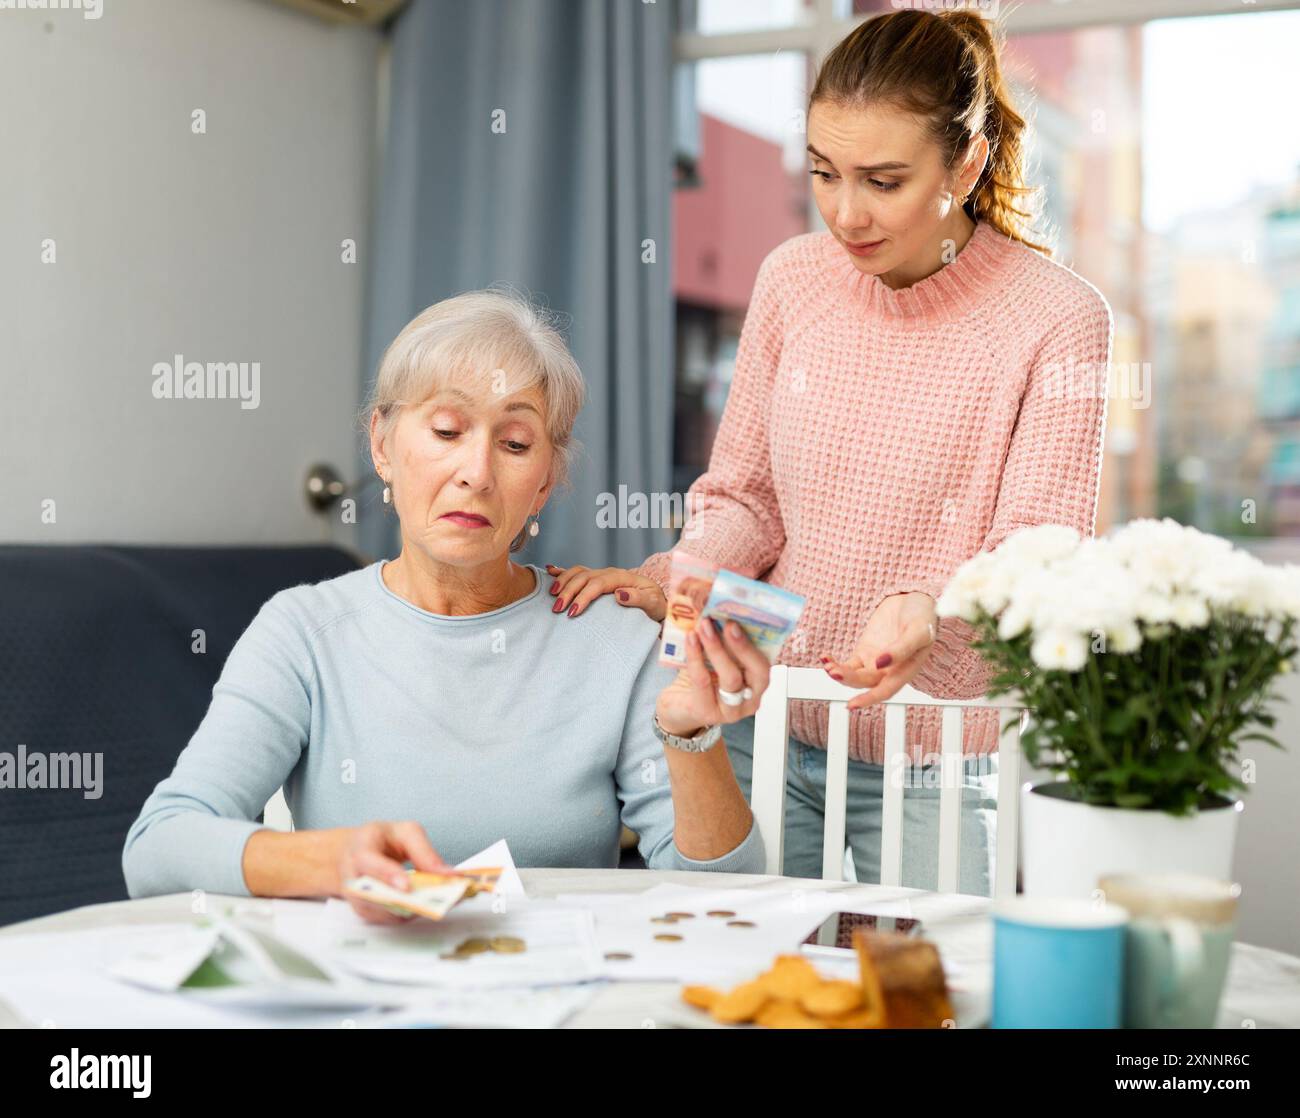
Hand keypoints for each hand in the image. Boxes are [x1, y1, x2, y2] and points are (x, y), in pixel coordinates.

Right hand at [336, 821, 453, 924]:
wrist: (354, 852)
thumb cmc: (382, 840)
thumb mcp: (405, 832)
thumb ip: (424, 852)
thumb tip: (448, 874)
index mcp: (360, 851)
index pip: (369, 865)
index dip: (388, 876)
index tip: (407, 886)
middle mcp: (355, 880)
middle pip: (377, 897)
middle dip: (409, 900)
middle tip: (440, 899)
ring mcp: (360, 901)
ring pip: (388, 913)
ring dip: (418, 910)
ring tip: (448, 902)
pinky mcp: (371, 914)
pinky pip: (394, 918)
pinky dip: (416, 914)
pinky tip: (438, 906)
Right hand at [545, 563, 666, 621]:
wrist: (658, 599)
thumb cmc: (655, 604)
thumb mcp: (653, 604)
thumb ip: (638, 599)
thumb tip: (619, 594)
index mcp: (621, 577)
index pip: (597, 584)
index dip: (583, 596)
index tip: (573, 611)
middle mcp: (609, 573)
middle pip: (584, 577)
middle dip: (568, 591)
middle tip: (557, 609)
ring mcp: (602, 574)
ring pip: (578, 572)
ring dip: (563, 581)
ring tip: (552, 595)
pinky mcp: (597, 579)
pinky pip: (578, 572)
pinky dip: (563, 571)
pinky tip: (550, 571)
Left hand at [656, 618, 769, 735]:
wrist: (677, 706)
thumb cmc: (703, 677)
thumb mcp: (716, 657)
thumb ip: (723, 639)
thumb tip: (719, 608)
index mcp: (758, 681)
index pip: (767, 661)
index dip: (757, 641)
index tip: (743, 620)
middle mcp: (752, 697)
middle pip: (757, 672)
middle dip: (743, 645)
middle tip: (728, 623)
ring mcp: (732, 709)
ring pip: (731, 678)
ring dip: (717, 648)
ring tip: (704, 627)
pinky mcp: (708, 712)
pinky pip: (703, 681)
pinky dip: (696, 657)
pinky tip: (691, 639)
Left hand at [820, 592, 937, 711]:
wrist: (915, 598)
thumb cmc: (924, 617)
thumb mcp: (919, 631)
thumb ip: (902, 648)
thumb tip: (880, 663)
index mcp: (906, 670)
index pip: (885, 690)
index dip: (869, 699)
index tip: (851, 704)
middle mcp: (889, 671)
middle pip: (864, 682)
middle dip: (848, 679)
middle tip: (834, 671)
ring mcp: (874, 662)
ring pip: (853, 675)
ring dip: (839, 673)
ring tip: (828, 665)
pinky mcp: (864, 651)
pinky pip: (847, 664)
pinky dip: (834, 663)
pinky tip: (825, 658)